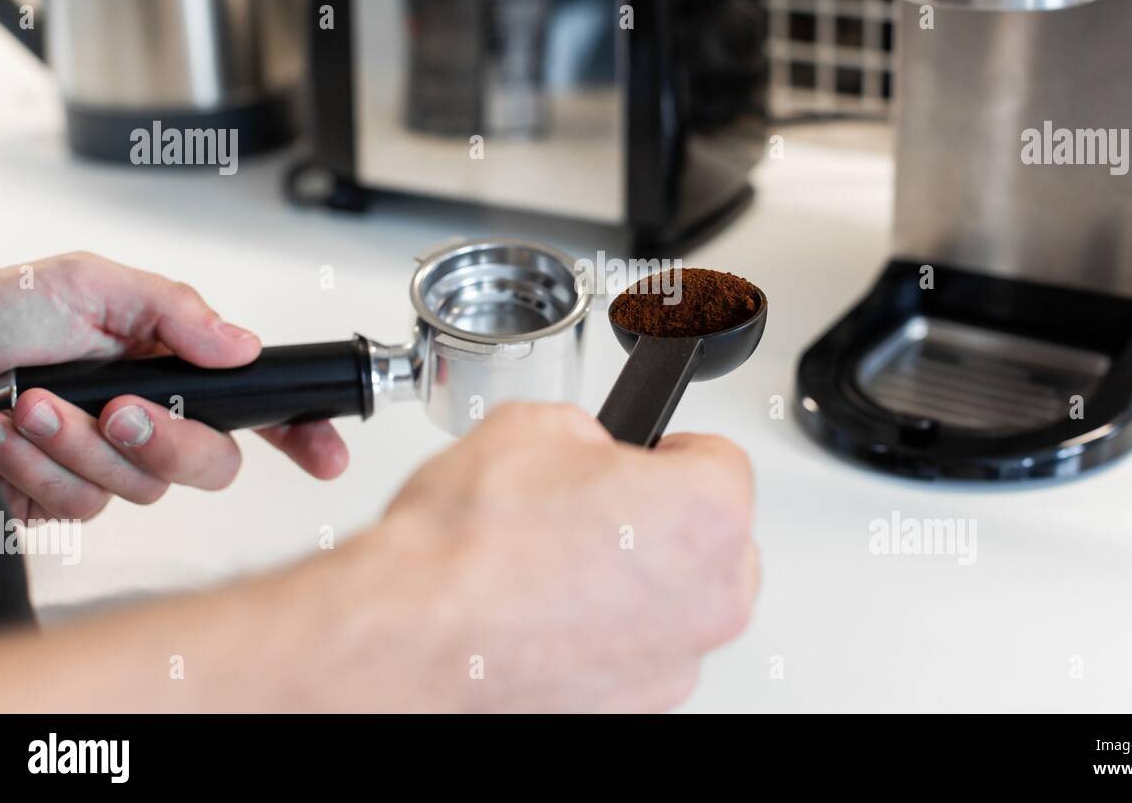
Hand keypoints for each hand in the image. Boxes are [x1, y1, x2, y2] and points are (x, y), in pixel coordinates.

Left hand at [0, 252, 346, 520]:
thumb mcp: (89, 283)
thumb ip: (175, 310)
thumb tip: (241, 345)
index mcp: (172, 367)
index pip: (257, 407)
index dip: (302, 434)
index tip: (326, 455)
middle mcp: (151, 418)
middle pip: (213, 462)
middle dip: (168, 440)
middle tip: (121, 412)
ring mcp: (109, 463)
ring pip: (142, 488)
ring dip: (79, 446)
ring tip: (31, 404)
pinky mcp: (63, 499)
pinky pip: (80, 507)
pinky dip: (36, 466)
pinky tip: (4, 431)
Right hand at [355, 403, 757, 712]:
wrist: (408, 635)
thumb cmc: (467, 547)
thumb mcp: (532, 426)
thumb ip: (589, 432)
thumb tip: (590, 449)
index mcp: (706, 513)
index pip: (723, 460)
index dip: (672, 451)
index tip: (647, 457)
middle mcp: (710, 596)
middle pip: (715, 539)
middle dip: (664, 518)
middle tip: (596, 507)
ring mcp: (675, 661)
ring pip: (679, 601)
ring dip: (640, 579)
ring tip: (562, 562)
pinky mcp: (636, 706)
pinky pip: (642, 651)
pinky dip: (612, 631)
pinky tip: (552, 610)